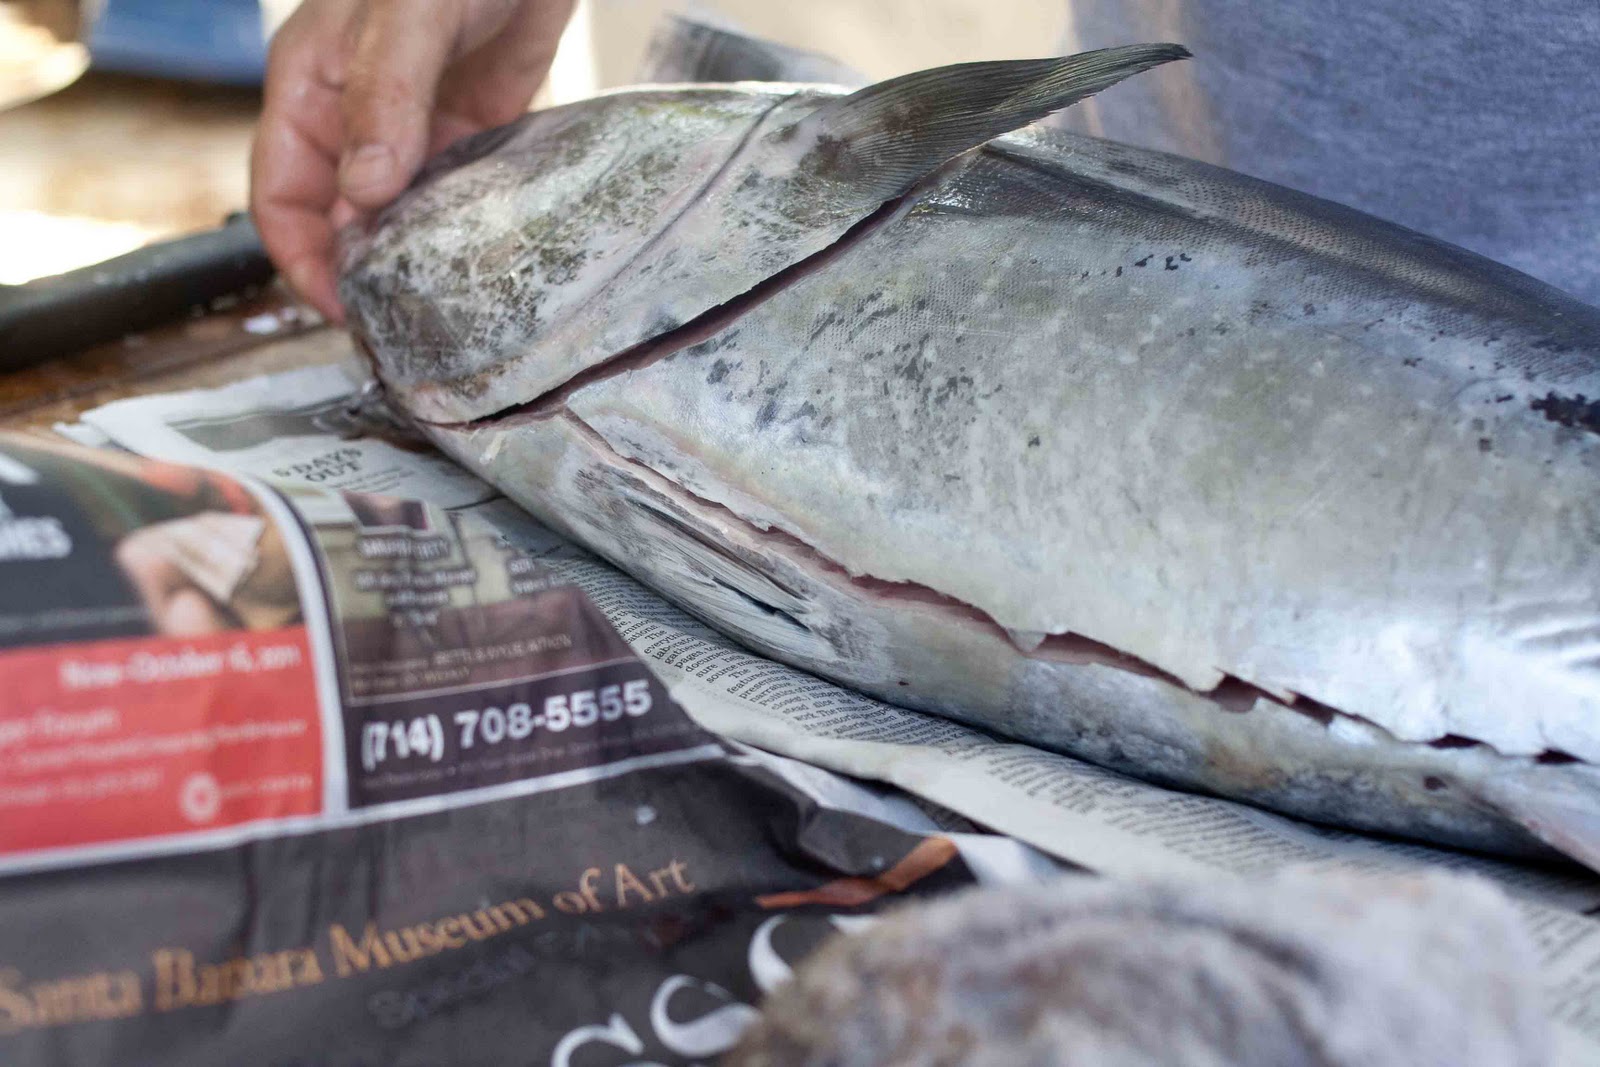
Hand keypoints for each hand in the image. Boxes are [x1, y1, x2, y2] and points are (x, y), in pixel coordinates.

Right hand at [250, 0, 575, 320]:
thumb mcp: (406, 17)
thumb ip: (384, 99)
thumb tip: (366, 192)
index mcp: (310, 88)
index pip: (281, 197)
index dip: (302, 260)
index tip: (342, 310)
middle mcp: (353, 116)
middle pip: (336, 218)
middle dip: (356, 272)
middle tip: (401, 325)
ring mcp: (409, 124)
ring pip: (394, 214)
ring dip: (409, 257)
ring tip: (442, 306)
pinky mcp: (466, 127)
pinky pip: (450, 193)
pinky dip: (458, 227)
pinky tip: (482, 259)